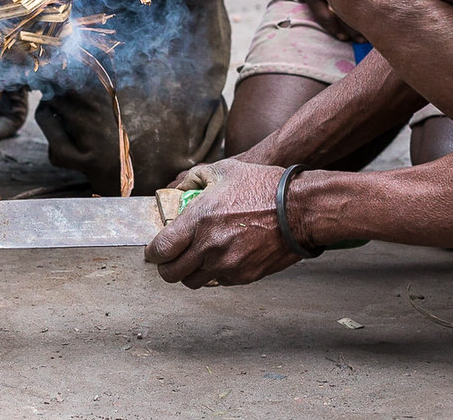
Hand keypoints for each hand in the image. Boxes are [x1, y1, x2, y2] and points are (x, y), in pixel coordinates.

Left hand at [145, 159, 303, 287]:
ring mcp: (227, 264)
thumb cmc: (263, 186)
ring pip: (194, 282)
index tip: (154, 252)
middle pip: (172, 273)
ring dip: (190, 272)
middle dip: (166, 267)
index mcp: (199, 219)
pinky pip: (219, 282)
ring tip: (196, 259)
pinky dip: (215, 274)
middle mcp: (209, 245)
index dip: (153, 253)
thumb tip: (179, 189)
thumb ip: (195, 179)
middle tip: (170, 259)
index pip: (161, 249)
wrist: (299, 209)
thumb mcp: (224, 170)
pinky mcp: (244, 276)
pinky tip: (221, 258)